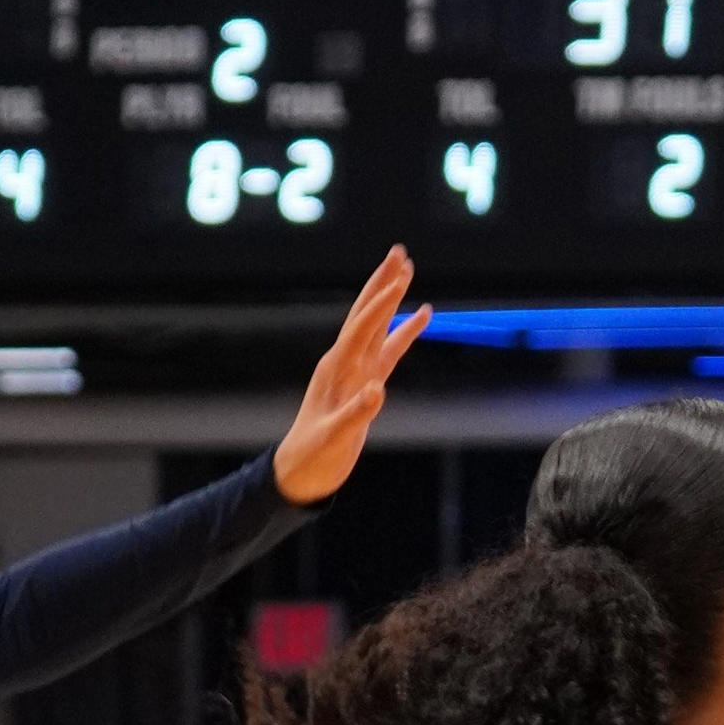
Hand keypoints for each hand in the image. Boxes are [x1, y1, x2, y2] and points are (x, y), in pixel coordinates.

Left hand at [273, 247, 430, 504]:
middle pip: (366, 313)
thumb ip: (357, 414)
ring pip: (377, 325)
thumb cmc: (315, 456)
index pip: (362, 328)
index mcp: (336, 370)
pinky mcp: (365, 381)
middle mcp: (344, 361)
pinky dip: (405, 331)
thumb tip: (378, 390)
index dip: (381, 304)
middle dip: (382, 283)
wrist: (301, 471)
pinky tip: (422, 315)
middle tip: (400, 253)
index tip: (401, 279)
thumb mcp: (335, 438)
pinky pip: (389, 349)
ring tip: (407, 270)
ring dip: (392, 298)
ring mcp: (355, 370)